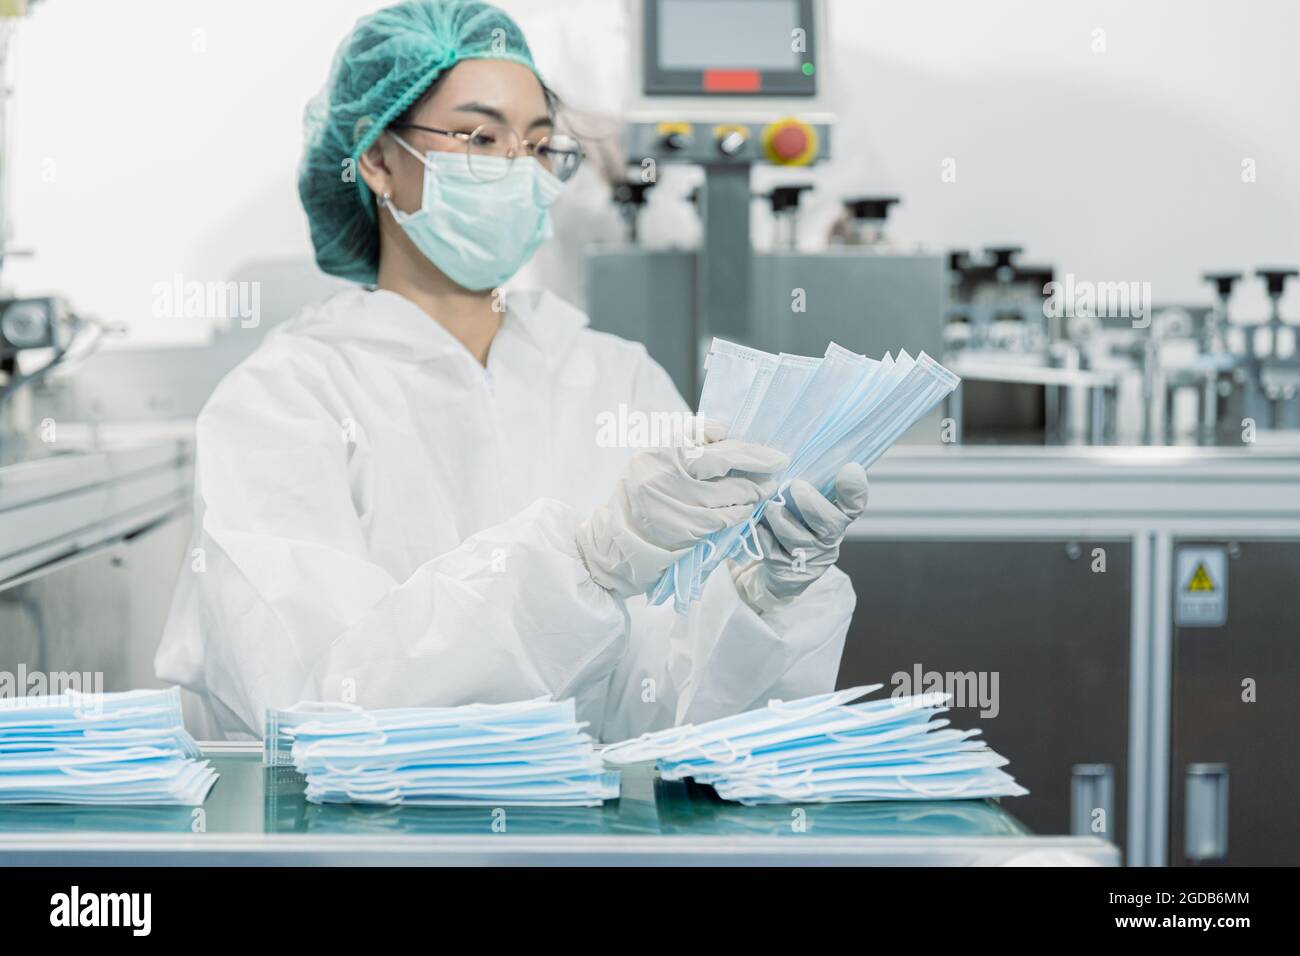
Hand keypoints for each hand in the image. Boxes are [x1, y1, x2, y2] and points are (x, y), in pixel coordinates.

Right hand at [576, 419, 788, 597]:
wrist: (618, 541)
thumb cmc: (642, 497)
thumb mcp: (653, 461)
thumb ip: (685, 444)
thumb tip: (726, 433)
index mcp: (659, 450)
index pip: (702, 431)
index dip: (730, 436)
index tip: (746, 439)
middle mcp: (667, 472)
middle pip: (724, 458)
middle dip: (757, 458)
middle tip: (779, 459)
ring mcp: (678, 501)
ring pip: (731, 491)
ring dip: (755, 490)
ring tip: (766, 487)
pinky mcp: (687, 528)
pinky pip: (726, 517)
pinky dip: (741, 512)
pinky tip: (747, 509)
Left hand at [731, 462, 868, 613]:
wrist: (776, 568)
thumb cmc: (789, 523)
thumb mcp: (800, 502)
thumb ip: (806, 481)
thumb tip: (792, 453)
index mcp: (837, 518)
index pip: (855, 505)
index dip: (855, 489)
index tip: (850, 468)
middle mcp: (829, 539)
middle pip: (831, 524)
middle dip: (812, 504)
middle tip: (797, 485)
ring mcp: (809, 559)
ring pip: (798, 540)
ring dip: (782, 520)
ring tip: (769, 507)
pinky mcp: (788, 572)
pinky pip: (774, 553)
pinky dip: (763, 538)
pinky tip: (756, 527)